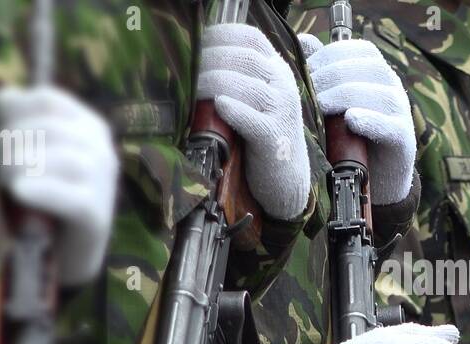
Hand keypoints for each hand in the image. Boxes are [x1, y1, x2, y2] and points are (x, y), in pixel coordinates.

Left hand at [0, 86, 117, 285]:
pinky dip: (41, 191)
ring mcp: (104, 183)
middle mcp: (102, 149)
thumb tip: (1, 95)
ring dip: (19, 167)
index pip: (47, 100)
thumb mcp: (30, 151)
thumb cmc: (43, 196)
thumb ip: (18, 122)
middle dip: (10, 143)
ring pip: (59, 159)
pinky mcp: (96, 215)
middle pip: (47, 128)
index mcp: (89, 126)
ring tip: (6, 184)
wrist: (65, 250)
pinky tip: (20, 192)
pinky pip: (68, 197)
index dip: (11, 110)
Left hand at [197, 23, 310, 219]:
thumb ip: (238, 77)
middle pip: (243, 58)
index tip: (195, 42)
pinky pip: (251, 118)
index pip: (250, 38)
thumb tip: (193, 59)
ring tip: (190, 91)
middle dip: (208, 60)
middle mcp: (283, 86)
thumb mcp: (256, 101)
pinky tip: (218, 107)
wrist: (285, 181)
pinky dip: (231, 110)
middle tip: (184, 71)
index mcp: (277, 71)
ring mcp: (282, 112)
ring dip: (211, 83)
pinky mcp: (275, 138)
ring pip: (244, 85)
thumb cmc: (261, 139)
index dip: (219, 36)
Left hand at [299, 33, 415, 205]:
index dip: (331, 55)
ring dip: (346, 95)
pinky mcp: (404, 140)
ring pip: (380, 94)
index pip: (359, 50)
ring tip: (322, 106)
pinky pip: (390, 125)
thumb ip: (322, 72)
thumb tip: (305, 41)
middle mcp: (392, 88)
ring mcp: (401, 114)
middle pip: (369, 67)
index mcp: (376, 73)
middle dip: (333, 75)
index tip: (307, 70)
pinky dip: (370, 120)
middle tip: (308, 90)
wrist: (370, 179)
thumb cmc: (346, 136)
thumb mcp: (332, 102)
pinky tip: (351, 121)